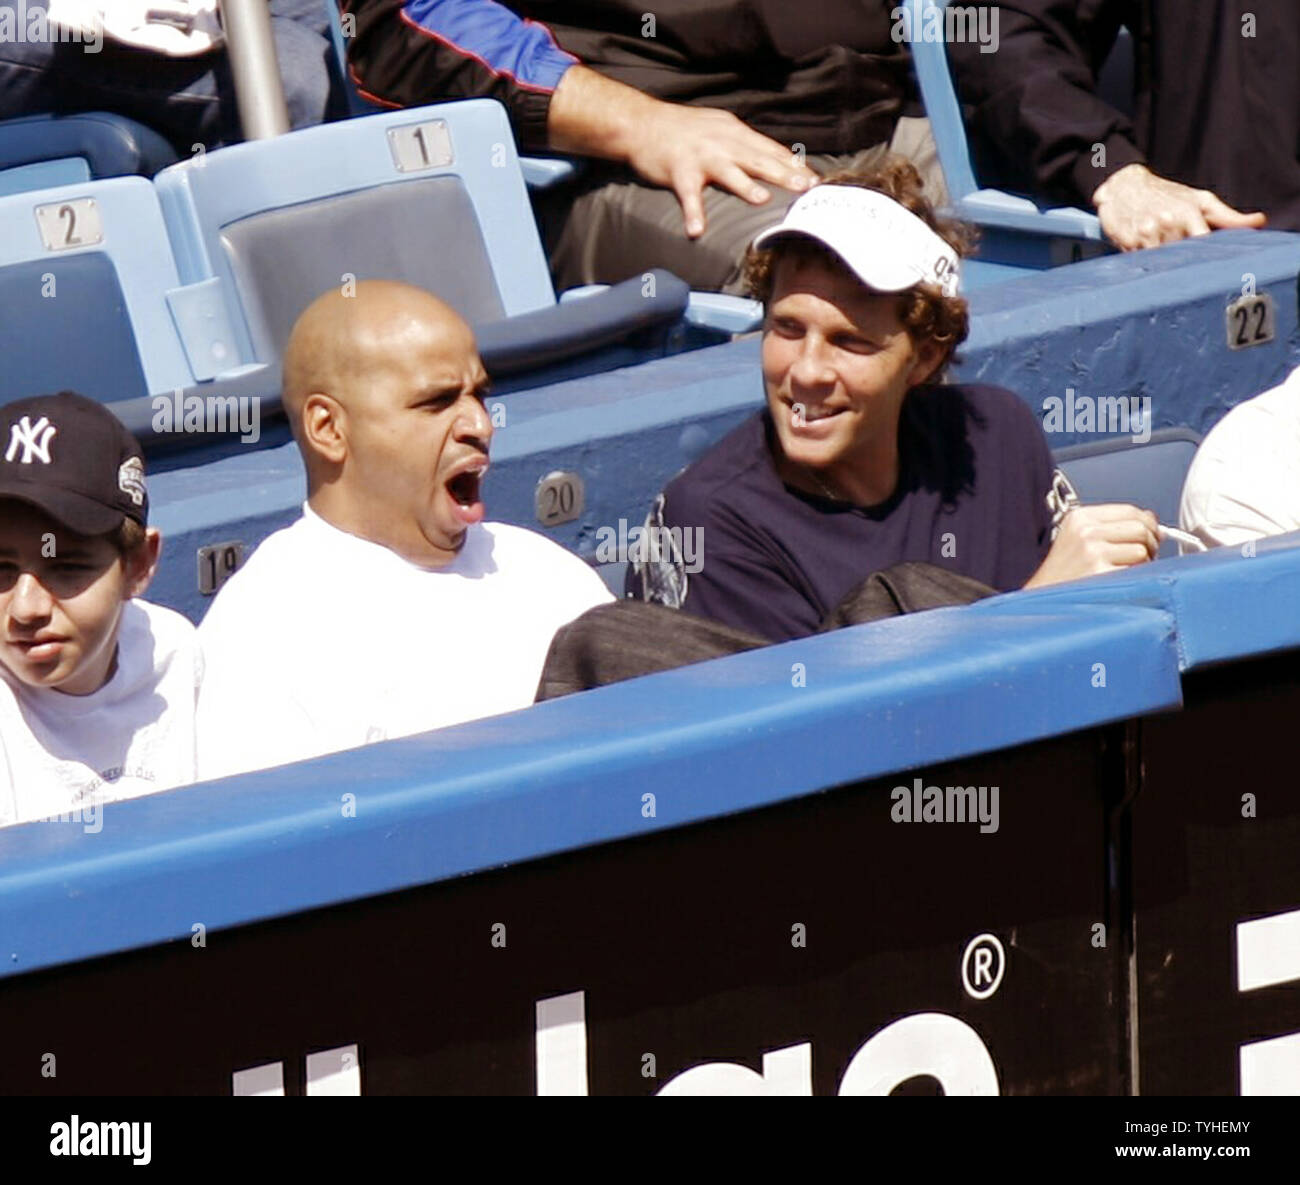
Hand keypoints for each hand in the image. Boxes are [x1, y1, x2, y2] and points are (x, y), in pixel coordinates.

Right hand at [624, 101, 817, 236]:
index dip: (794, 165)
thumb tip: (772, 160)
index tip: (816, 179)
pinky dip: (692, 212)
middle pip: (759, 159)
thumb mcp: (720, 129)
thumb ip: (744, 144)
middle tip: (806, 188)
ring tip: (763, 201)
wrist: (642, 122)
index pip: (771, 150)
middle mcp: (723, 142)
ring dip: (745, 186)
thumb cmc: (683, 130)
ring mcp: (701, 156)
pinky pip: (688, 195)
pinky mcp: (678, 170)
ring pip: (728, 172)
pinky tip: (697, 230)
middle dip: (784, 173)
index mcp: (736, 133)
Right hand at [1023, 503, 1158, 588]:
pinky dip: (1137, 577)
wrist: (1041, 598)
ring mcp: (1093, 552)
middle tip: (1144, 556)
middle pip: (1140, 528)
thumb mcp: (1077, 538)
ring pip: (1142, 550)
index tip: (1153, 534)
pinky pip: (1138, 570)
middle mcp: (1085, 531)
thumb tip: (1154, 526)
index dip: (1148, 523)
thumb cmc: (1061, 573)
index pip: (1129, 510)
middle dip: (1149, 543)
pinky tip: (1121, 582)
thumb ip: (1112, 528)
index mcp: (1079, 518)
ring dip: (1142, 563)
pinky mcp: (1101, 573)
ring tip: (1125, 571)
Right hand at [1092, 163, 1266, 249]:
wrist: (1123, 186)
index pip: (1204, 244)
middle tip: (1182, 256)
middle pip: (1183, 257)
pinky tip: (1144, 248)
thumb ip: (1229, 217)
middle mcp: (1167, 223)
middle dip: (1184, 260)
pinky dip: (1146, 260)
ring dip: (1164, 263)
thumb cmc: (1167, 194)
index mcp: (1188, 213)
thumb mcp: (1200, 201)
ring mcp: (1145, 234)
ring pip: (1162, 263)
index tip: (1211, 266)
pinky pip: (1141, 262)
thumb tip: (1259, 221)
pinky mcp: (1126, 243)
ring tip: (1162, 250)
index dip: (1207, 256)